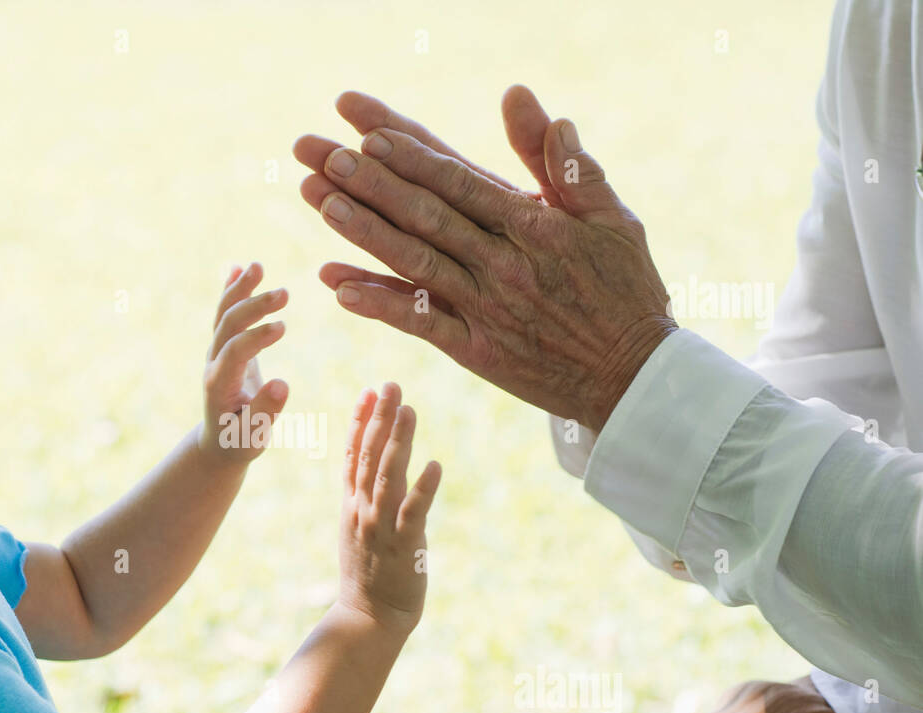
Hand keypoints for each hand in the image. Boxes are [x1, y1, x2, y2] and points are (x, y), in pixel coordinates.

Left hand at [199, 262, 289, 464]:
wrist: (220, 441)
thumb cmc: (239, 441)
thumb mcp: (253, 435)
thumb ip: (266, 411)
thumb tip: (283, 384)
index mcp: (219, 384)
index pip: (235, 352)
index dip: (256, 338)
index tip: (283, 327)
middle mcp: (213, 363)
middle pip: (227, 326)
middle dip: (253, 307)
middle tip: (284, 293)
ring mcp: (216, 352)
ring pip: (223, 314)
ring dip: (240, 289)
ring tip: (258, 265)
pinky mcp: (225, 346)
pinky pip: (225, 314)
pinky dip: (231, 290)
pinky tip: (238, 267)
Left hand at [292, 88, 677, 432]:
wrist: (634, 376)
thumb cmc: (624, 288)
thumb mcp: (609, 216)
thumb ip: (563, 161)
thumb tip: (520, 98)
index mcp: (533, 223)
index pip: (458, 177)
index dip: (409, 153)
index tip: (365, 128)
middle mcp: (502, 262)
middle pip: (423, 213)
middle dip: (367, 180)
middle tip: (317, 152)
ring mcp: (486, 308)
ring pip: (415, 261)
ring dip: (363, 230)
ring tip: (318, 199)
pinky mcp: (475, 351)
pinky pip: (420, 322)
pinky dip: (379, 303)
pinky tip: (337, 285)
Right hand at [336, 382, 440, 636]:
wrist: (368, 619)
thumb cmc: (370, 575)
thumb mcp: (360, 530)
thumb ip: (366, 499)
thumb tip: (376, 472)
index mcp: (352, 505)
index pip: (353, 455)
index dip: (361, 421)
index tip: (370, 390)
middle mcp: (362, 510)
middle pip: (368, 457)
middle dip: (379, 419)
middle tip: (390, 384)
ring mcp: (380, 527)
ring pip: (387, 477)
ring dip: (397, 442)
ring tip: (408, 410)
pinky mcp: (403, 546)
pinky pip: (413, 513)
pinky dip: (422, 488)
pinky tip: (434, 464)